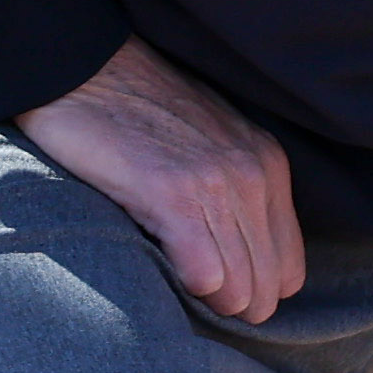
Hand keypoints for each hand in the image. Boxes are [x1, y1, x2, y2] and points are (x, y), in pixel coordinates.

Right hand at [18, 34, 303, 322]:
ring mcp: (218, 185)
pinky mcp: (172, 193)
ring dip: (206, 302)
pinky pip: (204, 273)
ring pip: (240, 288)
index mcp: (269, 169)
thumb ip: (234, 194)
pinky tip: (159, 270)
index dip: (253, 291)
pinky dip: (184, 287)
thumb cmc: (137, 113)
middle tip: (189, 299)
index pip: (288, 269)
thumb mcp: (209, 147)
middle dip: (232, 306)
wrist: (85, 67)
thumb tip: (238, 263)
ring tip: (170, 285)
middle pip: (268, 287)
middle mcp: (255, 177)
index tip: (215, 289)